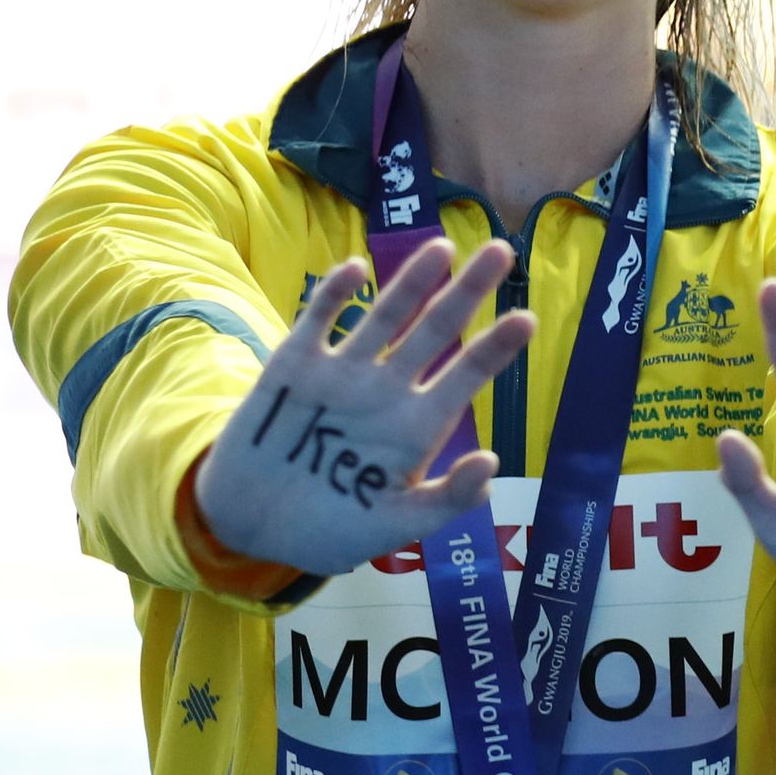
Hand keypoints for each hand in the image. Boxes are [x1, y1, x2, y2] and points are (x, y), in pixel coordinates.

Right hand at [195, 239, 533, 575]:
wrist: (249, 526)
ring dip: (411, 282)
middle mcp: (388, 389)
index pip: (466, 376)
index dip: (495, 348)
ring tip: (441, 247)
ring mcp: (342, 373)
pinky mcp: (293, 366)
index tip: (526, 318)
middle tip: (500, 252)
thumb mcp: (393, 527)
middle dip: (467, 292)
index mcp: (418, 425)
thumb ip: (445, 501)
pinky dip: (333, 295)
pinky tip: (355, 269)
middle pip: (435, 330)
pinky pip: (318, 321)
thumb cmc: (331, 527)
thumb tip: (490, 463)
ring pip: (384, 316)